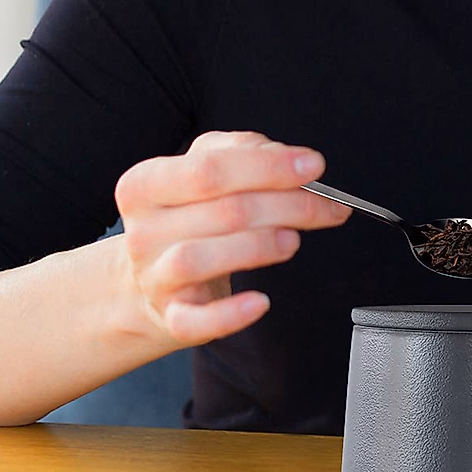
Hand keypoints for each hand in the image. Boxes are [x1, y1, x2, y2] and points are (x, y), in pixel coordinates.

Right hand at [113, 130, 351, 346]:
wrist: (150, 278)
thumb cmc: (186, 217)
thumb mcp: (203, 169)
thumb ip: (242, 151)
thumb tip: (285, 157)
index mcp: (146, 184)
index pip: (210, 168)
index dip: (268, 166)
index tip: (313, 166)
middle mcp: (144, 230)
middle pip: (224, 211)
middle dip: (288, 205)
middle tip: (328, 206)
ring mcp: (154, 277)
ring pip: (203, 258)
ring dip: (260, 246)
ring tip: (293, 240)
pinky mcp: (171, 317)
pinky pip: (196, 321)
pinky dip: (230, 315)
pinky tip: (260, 302)